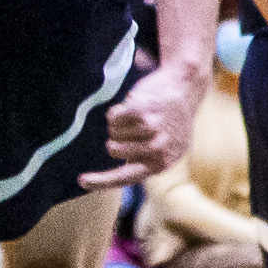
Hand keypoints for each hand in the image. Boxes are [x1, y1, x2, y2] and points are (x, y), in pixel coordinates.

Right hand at [82, 59, 204, 189]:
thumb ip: (149, 161)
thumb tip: (123, 174)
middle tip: (135, 128)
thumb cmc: (171, 119)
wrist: (185, 86)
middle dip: (117, 138)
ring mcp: (152, 130)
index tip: (81, 181)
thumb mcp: (169, 147)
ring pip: (113, 132)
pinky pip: (114, 117)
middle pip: (113, 150)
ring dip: (121, 123)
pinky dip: (118, 111)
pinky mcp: (143, 110)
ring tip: (140, 116)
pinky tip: (133, 106)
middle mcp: (158, 150)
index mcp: (162, 163)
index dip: (101, 181)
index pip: (125, 178)